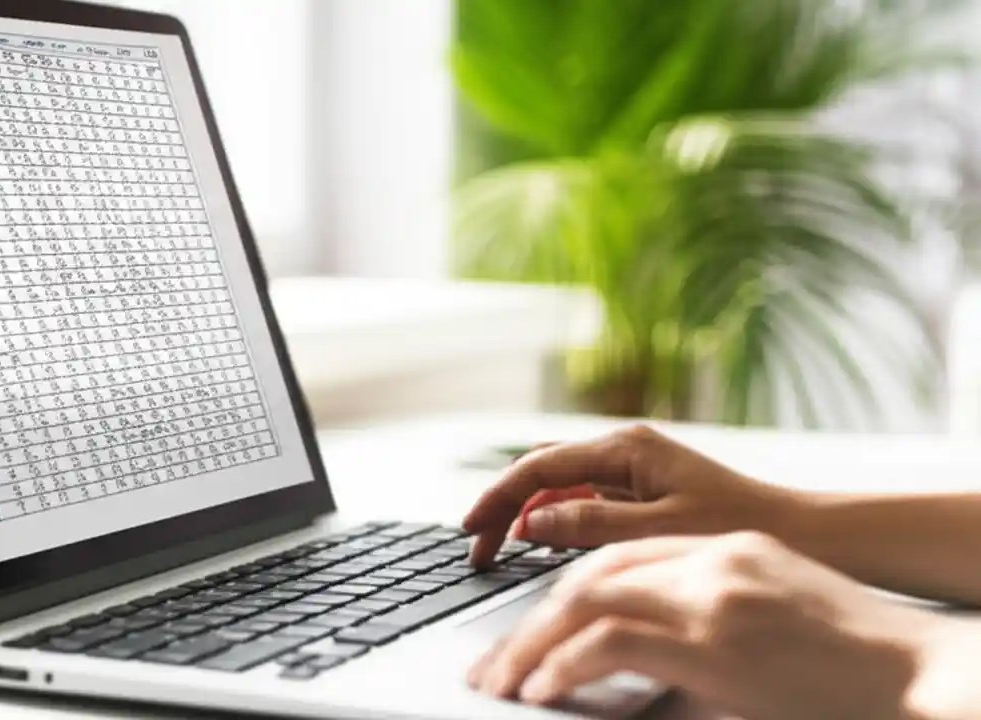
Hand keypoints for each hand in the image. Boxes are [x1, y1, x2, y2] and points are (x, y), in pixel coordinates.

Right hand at [463, 425, 801, 565]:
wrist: (803, 531)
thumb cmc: (739, 526)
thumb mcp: (659, 530)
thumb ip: (592, 522)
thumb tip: (535, 520)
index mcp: (626, 448)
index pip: (540, 467)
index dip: (498, 498)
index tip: (471, 528)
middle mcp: (625, 450)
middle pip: (542, 472)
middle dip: (504, 506)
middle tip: (477, 545)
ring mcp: (633, 469)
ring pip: (560, 486)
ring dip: (527, 513)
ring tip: (500, 548)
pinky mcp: (643, 489)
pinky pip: (583, 499)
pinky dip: (556, 520)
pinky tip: (545, 544)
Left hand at [468, 532, 949, 719]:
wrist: (914, 670)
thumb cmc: (847, 659)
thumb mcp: (766, 623)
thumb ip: (699, 626)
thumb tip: (629, 664)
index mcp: (720, 551)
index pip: (616, 560)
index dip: (561, 595)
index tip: (527, 631)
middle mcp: (709, 561)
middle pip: (590, 575)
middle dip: (531, 621)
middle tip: (494, 664)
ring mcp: (711, 596)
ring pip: (587, 601)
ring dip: (533, 645)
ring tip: (503, 683)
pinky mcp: (717, 640)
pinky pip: (613, 642)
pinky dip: (567, 664)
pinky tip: (543, 690)